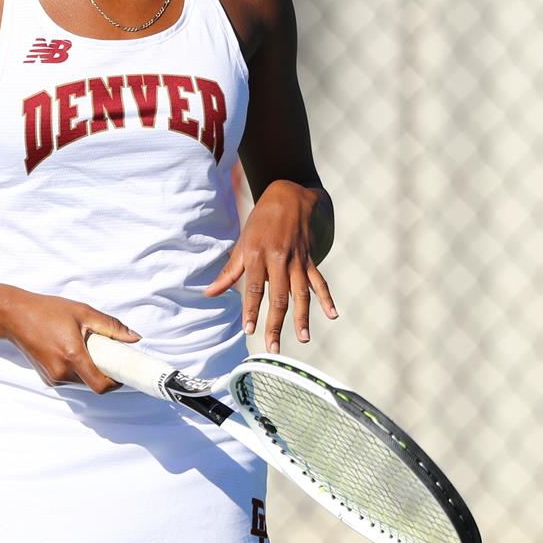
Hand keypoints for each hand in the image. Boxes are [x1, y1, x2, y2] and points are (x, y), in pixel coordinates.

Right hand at [0, 291, 140, 392]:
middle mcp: (61, 371)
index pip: (100, 385)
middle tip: (104, 354)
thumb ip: (111, 326)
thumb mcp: (83, 312)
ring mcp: (52, 377)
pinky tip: (69, 351)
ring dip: (88, 371)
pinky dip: (75, 370)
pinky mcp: (46, 378)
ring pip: (81, 382)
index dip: (115, 383)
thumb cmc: (47, 311)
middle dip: (102, 372)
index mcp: (73, 355)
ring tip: (84, 348)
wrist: (15, 316)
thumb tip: (135, 338)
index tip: (121, 373)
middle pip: (92, 383)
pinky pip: (68, 379)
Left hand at [204, 181, 337, 353]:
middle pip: (279, 296)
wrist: (289, 195)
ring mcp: (298, 260)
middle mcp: (279, 259)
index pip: (254, 288)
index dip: (252, 309)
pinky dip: (327, 298)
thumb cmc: (261, 222)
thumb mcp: (242, 242)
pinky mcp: (310, 259)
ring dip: (303, 317)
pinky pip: (319, 281)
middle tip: (273, 347)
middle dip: (276, 323)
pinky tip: (333, 314)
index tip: (249, 330)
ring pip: (301, 293)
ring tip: (303, 339)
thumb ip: (229, 271)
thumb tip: (209, 293)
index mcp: (258, 255)